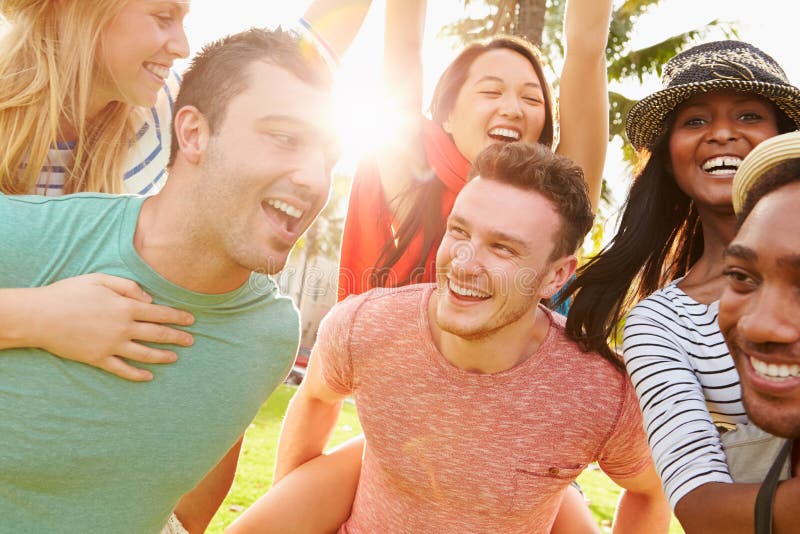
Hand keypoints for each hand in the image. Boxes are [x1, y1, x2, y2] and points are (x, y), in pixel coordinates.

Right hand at [30, 273, 193, 380]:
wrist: (40, 317)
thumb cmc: (69, 293)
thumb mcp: (100, 280)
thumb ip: (128, 287)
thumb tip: (150, 299)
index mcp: (125, 307)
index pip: (160, 313)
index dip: (178, 317)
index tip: (192, 320)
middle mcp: (123, 328)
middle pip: (157, 334)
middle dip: (177, 337)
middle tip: (191, 341)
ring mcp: (111, 346)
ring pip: (144, 354)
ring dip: (162, 356)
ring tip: (175, 357)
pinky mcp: (98, 359)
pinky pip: (122, 369)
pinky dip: (137, 374)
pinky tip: (148, 376)